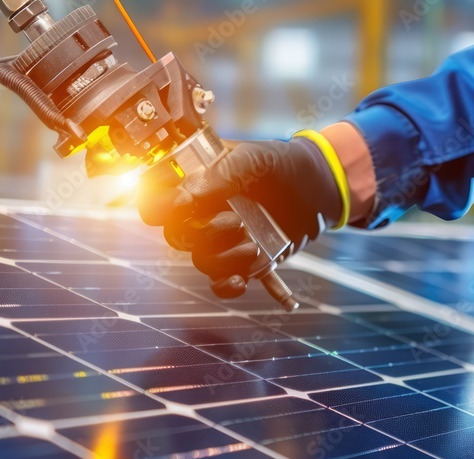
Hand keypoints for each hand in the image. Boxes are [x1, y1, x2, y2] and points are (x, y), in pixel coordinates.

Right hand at [138, 134, 346, 297]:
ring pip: (202, 261)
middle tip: (237, 220)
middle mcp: (201, 215)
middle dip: (204, 233)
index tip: (181, 204)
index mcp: (193, 186)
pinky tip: (243, 280)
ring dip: (225, 258)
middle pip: (177, 237)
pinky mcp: (242, 261)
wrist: (318, 186)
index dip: (158, 208)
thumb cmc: (281, 164)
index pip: (154, 204)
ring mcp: (221, 241)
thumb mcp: (251, 158)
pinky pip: (222, 284)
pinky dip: (229, 286)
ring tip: (254, 244)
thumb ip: (218, 174)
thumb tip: (184, 197)